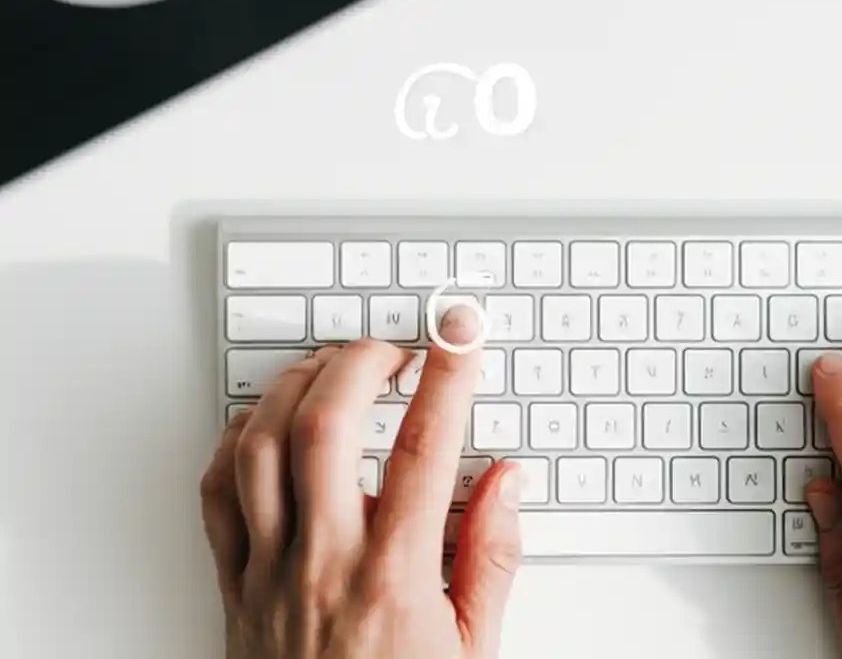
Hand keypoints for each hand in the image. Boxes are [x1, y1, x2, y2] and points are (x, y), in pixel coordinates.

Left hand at [200, 309, 521, 657]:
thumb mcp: (474, 647)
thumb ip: (493, 556)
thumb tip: (507, 482)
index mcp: (394, 579)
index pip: (425, 450)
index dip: (449, 376)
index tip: (461, 333)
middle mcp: (324, 564)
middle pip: (324, 428)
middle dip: (362, 362)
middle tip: (396, 347)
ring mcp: (270, 571)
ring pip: (259, 448)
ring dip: (296, 387)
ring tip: (334, 366)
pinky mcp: (234, 584)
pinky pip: (216, 493)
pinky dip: (237, 440)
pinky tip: (266, 422)